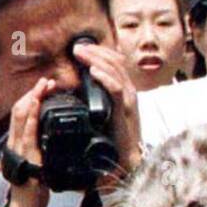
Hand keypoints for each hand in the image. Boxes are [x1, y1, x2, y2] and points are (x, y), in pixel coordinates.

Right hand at [5, 76, 53, 206]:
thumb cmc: (34, 188)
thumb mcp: (40, 164)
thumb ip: (43, 149)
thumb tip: (53, 139)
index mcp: (21, 142)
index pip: (23, 113)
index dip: (32, 97)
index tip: (45, 86)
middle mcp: (16, 142)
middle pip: (20, 110)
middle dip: (33, 93)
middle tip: (46, 81)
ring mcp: (20, 148)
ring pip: (20, 118)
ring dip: (32, 100)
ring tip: (42, 87)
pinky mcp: (26, 157)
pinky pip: (26, 134)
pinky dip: (30, 119)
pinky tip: (35, 109)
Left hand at [72, 39, 142, 176]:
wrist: (126, 158)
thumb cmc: (114, 138)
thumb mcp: (104, 113)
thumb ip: (97, 99)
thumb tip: (82, 89)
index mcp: (125, 91)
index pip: (116, 63)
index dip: (100, 53)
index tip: (82, 49)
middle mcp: (130, 92)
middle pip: (115, 62)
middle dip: (96, 52)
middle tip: (77, 48)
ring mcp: (129, 101)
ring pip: (115, 72)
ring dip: (97, 60)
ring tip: (81, 54)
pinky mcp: (125, 111)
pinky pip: (117, 90)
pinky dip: (106, 79)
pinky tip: (94, 72)